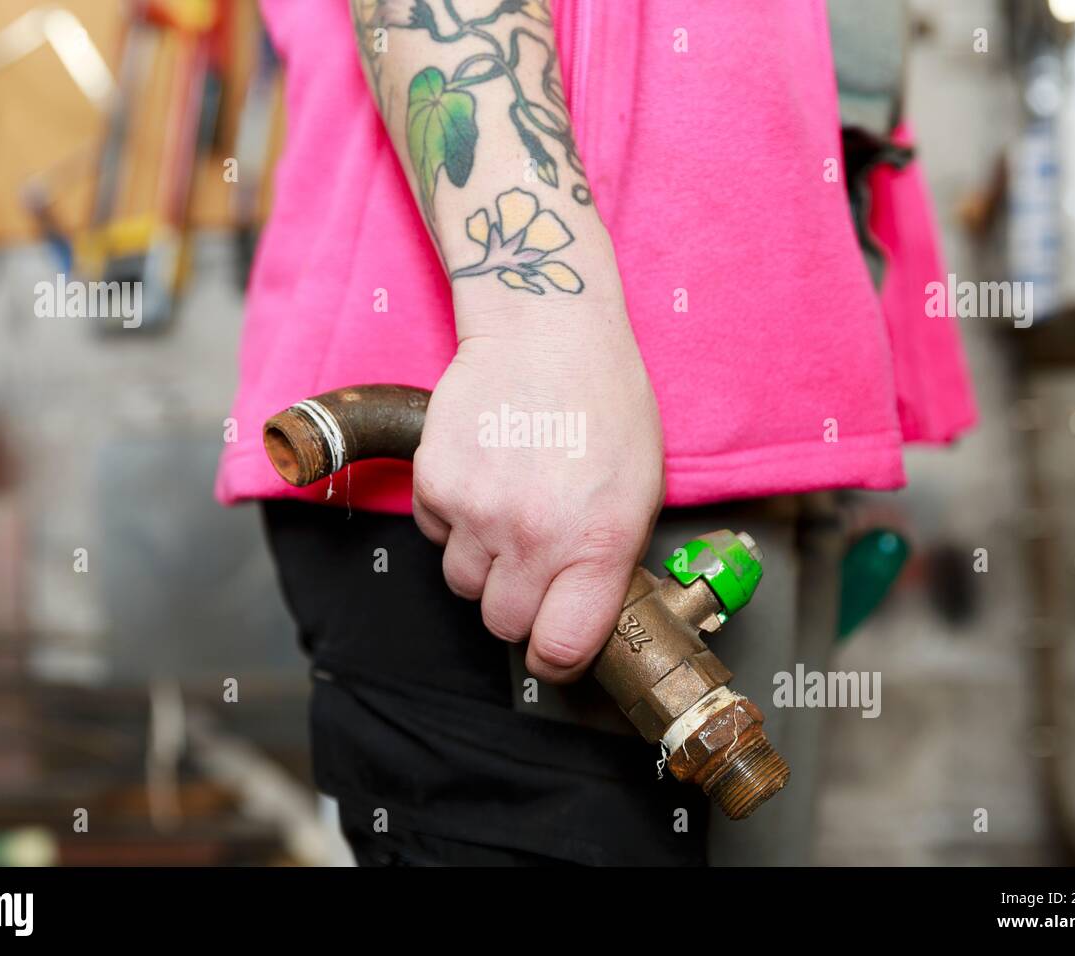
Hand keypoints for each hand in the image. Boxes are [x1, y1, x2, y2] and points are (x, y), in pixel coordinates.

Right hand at [412, 296, 664, 682]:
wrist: (546, 331)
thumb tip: (583, 612)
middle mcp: (535, 536)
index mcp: (598, 543)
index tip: (553, 651)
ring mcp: (479, 512)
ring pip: (462, 582)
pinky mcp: (436, 483)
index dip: (556, 658)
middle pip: (503, 624)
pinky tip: (483, 476)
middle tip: (532, 564)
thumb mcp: (640, 489)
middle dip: (517, 605)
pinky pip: (433, 532)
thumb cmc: (604, 402)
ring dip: (481, 560)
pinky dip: (451, 517)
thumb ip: (610, 559)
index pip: (563, 648)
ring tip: (508, 507)